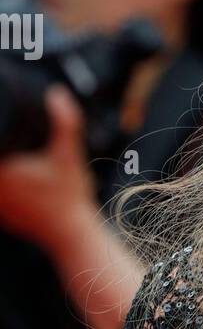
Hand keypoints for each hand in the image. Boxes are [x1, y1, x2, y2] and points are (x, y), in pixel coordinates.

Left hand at [0, 84, 97, 253]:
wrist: (71, 235)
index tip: (6, 130)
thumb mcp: (69, 155)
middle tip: (19, 148)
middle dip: (2, 151)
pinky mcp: (2, 215)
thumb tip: (56, 92)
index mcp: (1, 171)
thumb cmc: (69, 196)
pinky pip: (0, 196)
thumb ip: (65, 123)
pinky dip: (6, 186)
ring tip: (19, 161)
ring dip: (5, 167)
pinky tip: (18, 177)